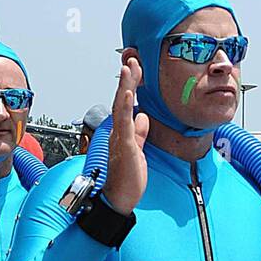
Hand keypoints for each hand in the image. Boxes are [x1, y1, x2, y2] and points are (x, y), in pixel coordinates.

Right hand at [102, 56, 148, 215]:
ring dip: (124, 87)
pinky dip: (124, 107)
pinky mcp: (125, 148)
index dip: (129, 87)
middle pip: (120, 102)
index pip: (125, 106)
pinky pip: (124, 125)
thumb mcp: (138, 152)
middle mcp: (117, 134)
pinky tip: (127, 93)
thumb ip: (139, 134)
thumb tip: (143, 117)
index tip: (135, 70)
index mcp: (121, 134)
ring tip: (129, 69)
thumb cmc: (127, 180)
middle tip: (132, 60)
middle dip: (127, 81)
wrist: (119, 201)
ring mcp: (119, 140)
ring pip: (120, 108)